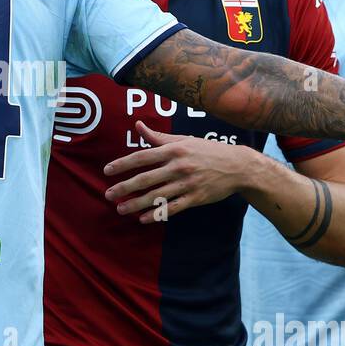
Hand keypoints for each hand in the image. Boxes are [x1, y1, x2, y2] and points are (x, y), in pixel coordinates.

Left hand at [101, 121, 252, 222]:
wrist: (237, 166)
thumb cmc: (207, 151)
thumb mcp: (184, 140)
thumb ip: (159, 137)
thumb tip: (138, 126)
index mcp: (174, 150)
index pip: (142, 156)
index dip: (122, 164)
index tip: (107, 171)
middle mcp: (179, 166)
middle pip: (146, 179)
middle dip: (124, 187)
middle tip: (108, 194)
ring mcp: (187, 183)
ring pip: (157, 196)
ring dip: (136, 204)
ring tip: (121, 209)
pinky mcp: (196, 198)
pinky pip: (173, 208)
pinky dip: (157, 214)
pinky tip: (143, 219)